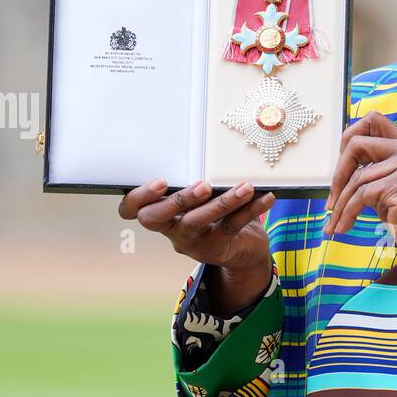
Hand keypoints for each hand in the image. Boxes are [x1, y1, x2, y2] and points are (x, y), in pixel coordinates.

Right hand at [118, 179, 274, 313]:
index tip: (160, 181)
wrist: (242, 249)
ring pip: (199, 221)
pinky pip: (232, 226)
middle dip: (178, 200)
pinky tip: (265, 197)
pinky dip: (251, 209)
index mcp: (160, 213)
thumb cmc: (216, 214)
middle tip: (203, 186)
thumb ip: (195, 181)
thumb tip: (210, 147)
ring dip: (223, 203)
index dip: (138, 197)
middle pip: (157, 218)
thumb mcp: (201, 198)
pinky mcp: (216, 249)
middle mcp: (170, 229)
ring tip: (244, 187)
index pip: (131, 209)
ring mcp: (191, 242)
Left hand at [323, 112, 396, 289]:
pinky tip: (345, 227)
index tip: (342, 165)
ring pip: (357, 178)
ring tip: (335, 224)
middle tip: (332, 201)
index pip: (373, 120)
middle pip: (357, 144)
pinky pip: (362, 197)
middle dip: (337, 174)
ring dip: (341, 205)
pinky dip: (348, 214)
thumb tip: (339, 173)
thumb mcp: (395, 185)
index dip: (349, 137)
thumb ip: (374, 172)